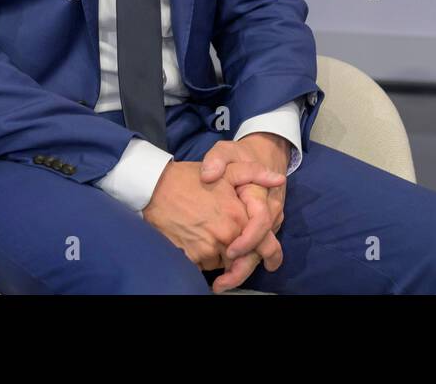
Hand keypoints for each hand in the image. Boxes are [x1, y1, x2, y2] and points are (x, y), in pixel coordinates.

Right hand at [142, 158, 284, 277]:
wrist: (155, 188)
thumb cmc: (191, 178)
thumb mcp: (227, 169)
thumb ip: (255, 173)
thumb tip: (279, 179)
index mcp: (238, 216)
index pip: (262, 243)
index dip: (266, 252)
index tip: (266, 257)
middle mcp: (226, 235)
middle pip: (242, 258)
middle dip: (240, 256)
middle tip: (231, 246)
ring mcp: (207, 249)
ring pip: (223, 263)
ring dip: (221, 256)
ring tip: (210, 236)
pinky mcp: (190, 257)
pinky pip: (204, 266)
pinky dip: (204, 259)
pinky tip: (197, 241)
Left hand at [198, 135, 290, 290]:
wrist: (262, 154)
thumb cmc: (239, 155)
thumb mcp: (226, 150)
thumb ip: (217, 160)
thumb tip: (208, 175)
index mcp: (261, 194)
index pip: (261, 223)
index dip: (248, 239)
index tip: (229, 251)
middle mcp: (271, 211)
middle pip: (265, 245)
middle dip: (245, 266)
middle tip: (223, 282)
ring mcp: (270, 222)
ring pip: (262, 252)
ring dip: (243, 269)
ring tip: (222, 284)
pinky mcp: (264, 228)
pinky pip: (258, 249)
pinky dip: (244, 263)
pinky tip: (226, 274)